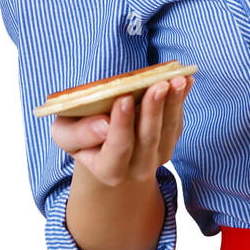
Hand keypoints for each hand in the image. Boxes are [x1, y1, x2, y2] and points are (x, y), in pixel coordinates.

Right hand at [49, 73, 193, 186]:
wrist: (101, 142)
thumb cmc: (79, 134)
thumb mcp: (65, 134)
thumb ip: (79, 134)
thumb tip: (103, 125)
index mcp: (108, 170)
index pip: (118, 147)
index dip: (121, 124)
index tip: (123, 98)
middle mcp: (136, 169)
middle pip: (148, 139)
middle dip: (154, 109)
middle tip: (159, 84)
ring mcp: (157, 157)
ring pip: (169, 130)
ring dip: (174, 102)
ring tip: (177, 79)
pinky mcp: (170, 141)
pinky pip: (178, 120)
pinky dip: (181, 99)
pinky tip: (185, 80)